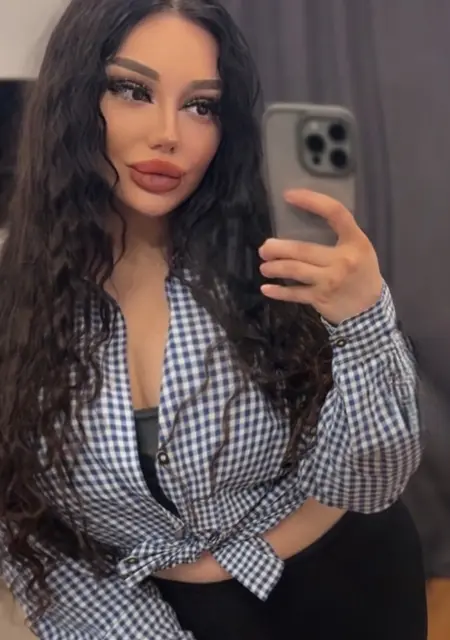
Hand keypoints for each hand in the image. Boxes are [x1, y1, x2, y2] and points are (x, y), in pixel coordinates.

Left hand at [259, 190, 382, 324]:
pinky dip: (279, 292)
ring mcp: (330, 281)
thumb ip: (340, 235)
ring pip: (294, 270)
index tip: (289, 195)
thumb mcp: (360, 248)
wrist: (369, 308)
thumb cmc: (361, 271)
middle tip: (264, 248)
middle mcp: (343, 260)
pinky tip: (266, 289)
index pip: (335, 213)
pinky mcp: (321, 298)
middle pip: (303, 249)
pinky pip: (294, 294)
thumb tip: (302, 223)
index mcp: (355, 241)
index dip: (312, 201)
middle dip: (278, 248)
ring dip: (275, 267)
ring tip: (264, 266)